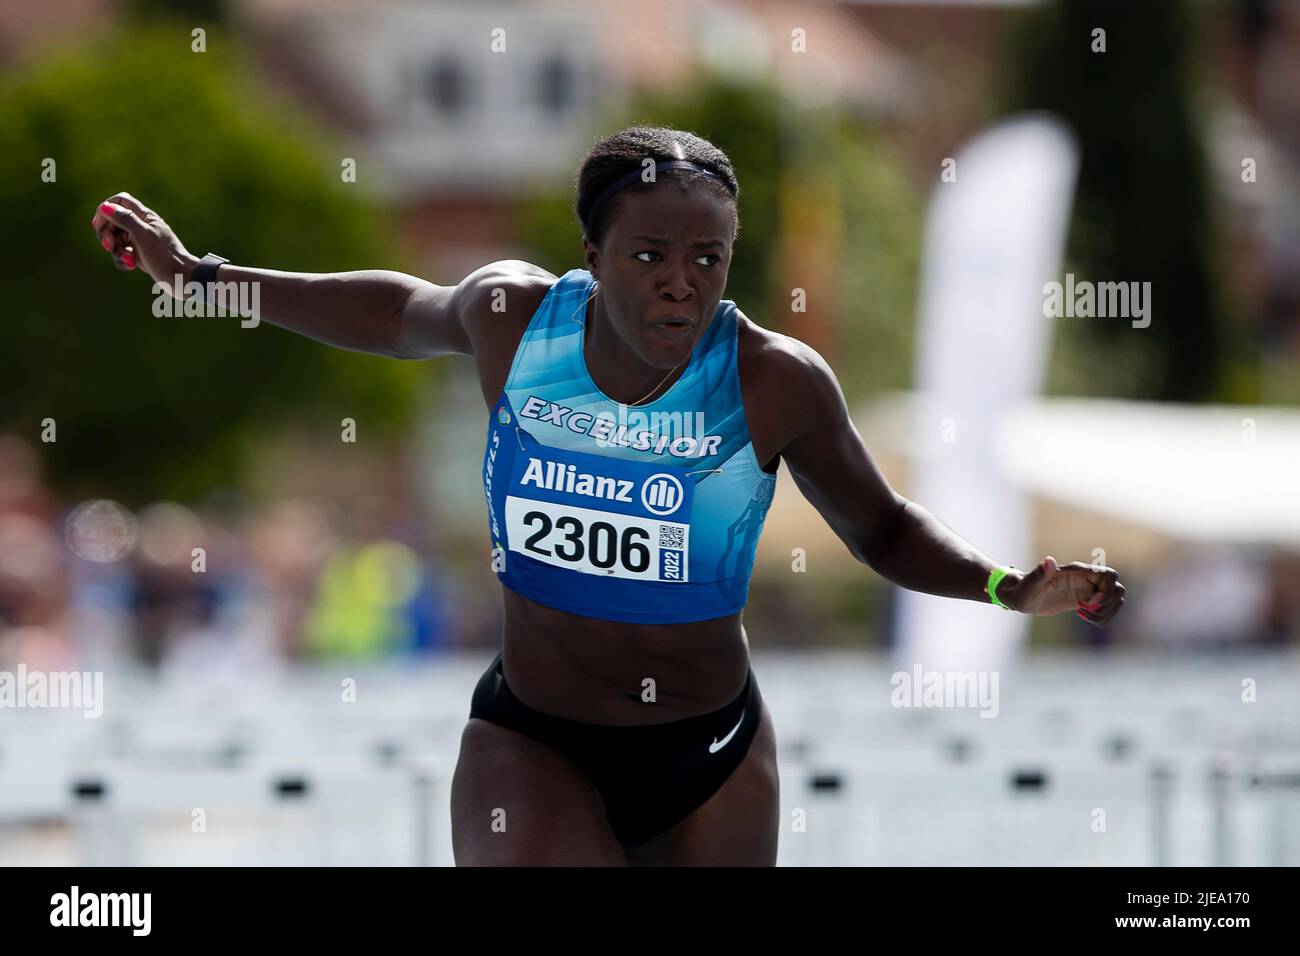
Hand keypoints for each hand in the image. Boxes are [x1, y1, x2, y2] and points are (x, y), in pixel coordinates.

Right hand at [91, 192, 197, 292]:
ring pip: (115, 240)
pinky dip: (122, 261)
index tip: (99, 224)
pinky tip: (131, 266)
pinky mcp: (140, 256)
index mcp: (144, 216)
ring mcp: (140, 242)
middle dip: (106, 234)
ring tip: (128, 259)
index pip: (119, 201)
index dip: (105, 210)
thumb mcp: (143, 235)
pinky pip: (121, 255)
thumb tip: (105, 206)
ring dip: (115, 251)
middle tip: (109, 246)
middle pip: (112, 222)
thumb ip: (125, 219)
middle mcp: (141, 226)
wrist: (184, 279)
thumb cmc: (165, 256)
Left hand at [999, 556, 1125, 626]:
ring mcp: (1088, 589)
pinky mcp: (1086, 600)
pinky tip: (1085, 618)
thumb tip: (1049, 561)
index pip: (1109, 575)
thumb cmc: (1023, 592)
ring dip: (1107, 612)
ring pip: (1116, 599)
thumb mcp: (1030, 587)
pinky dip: (1103, 617)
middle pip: (1118, 588)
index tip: (1088, 602)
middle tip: (1086, 611)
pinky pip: (1108, 608)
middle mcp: (1086, 578)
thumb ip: (1039, 575)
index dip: (1107, 592)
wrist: (1021, 597)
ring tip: (1085, 616)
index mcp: (1077, 572)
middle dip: (1108, 604)